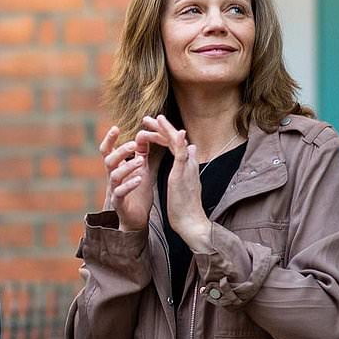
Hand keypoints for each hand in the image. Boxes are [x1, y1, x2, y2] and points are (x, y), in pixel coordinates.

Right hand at [98, 124, 152, 231]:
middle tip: (134, 144)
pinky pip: (120, 192)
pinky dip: (129, 184)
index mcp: (117, 169)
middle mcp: (112, 178)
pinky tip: (139, 179)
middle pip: (109, 161)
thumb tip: (142, 134)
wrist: (137, 218)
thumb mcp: (142, 169)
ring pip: (114, 175)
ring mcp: (114, 190)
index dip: (109, 140)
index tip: (116, 128)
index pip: (108, 151)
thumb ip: (141, 153)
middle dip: (120, 151)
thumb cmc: (138, 193)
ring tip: (141, 161)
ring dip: (127, 166)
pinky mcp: (119, 203)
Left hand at [140, 114, 213, 251]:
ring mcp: (187, 166)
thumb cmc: (184, 204)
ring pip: (178, 142)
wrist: (190, 220)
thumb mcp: (184, 180)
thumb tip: (190, 149)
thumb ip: (186, 164)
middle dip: (162, 127)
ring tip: (155, 118)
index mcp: (185, 164)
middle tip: (148, 117)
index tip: (151, 126)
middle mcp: (188, 162)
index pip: (174, 143)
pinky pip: (181, 154)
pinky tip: (175, 132)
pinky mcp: (183, 174)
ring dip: (166, 129)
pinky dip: (178, 142)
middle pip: (175, 139)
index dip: (163, 133)